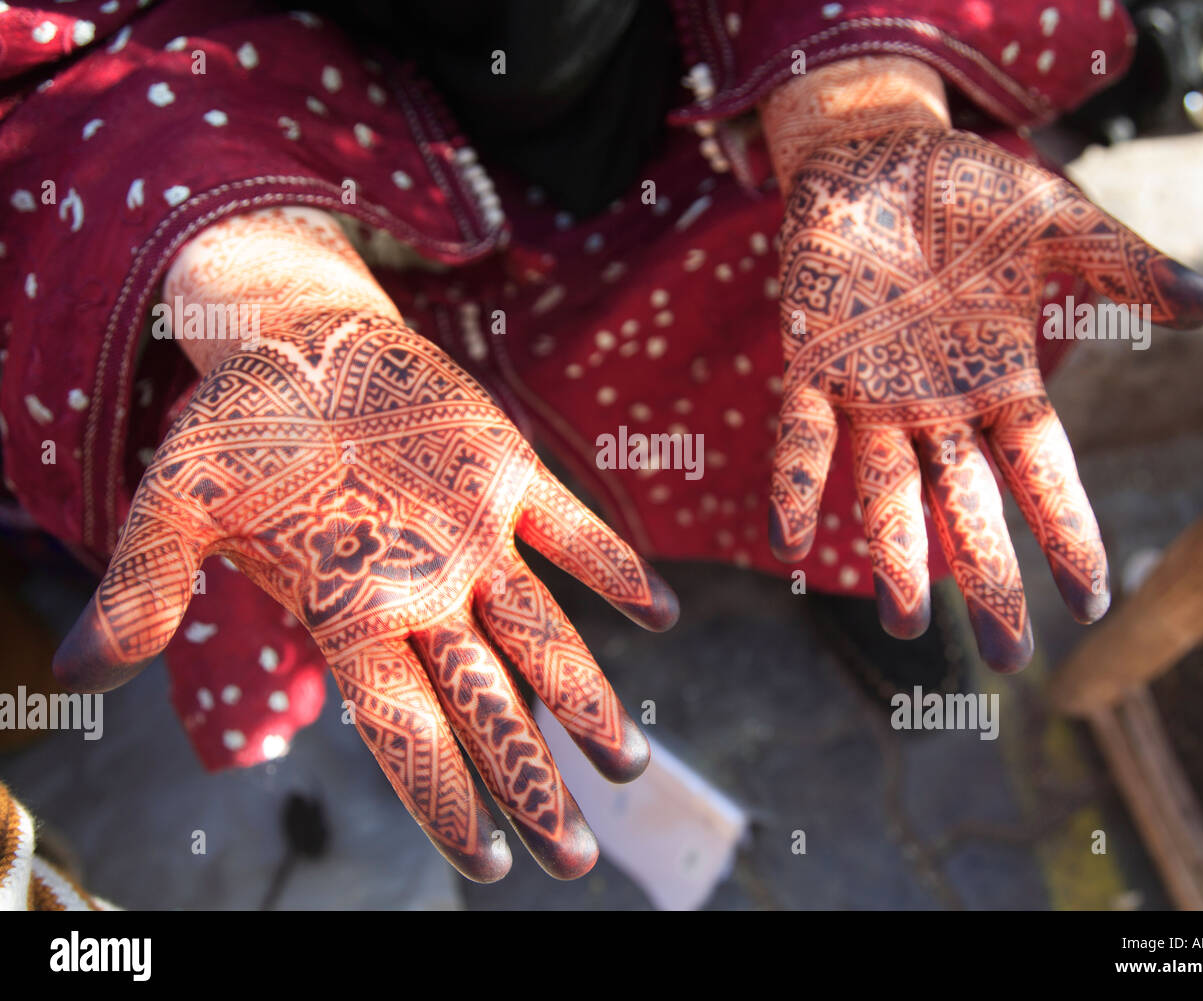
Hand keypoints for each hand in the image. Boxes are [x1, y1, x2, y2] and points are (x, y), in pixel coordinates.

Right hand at [52, 210, 677, 880]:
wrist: (298, 344)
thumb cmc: (238, 431)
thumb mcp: (176, 504)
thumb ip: (144, 584)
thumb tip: (71, 670)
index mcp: (351, 614)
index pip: (404, 730)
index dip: (444, 797)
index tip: (489, 866)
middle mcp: (423, 592)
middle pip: (487, 706)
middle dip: (530, 778)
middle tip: (577, 859)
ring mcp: (471, 537)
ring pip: (541, 635)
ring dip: (588, 698)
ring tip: (632, 766)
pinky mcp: (506, 474)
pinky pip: (572, 530)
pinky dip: (616, 566)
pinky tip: (661, 614)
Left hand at [762, 60, 1202, 670]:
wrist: (877, 150)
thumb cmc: (968, 190)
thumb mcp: (1057, 226)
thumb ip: (1124, 269)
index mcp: (1002, 379)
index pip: (1043, 473)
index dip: (1067, 532)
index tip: (1092, 601)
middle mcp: (940, 404)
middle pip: (968, 504)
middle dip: (988, 576)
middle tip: (1008, 654)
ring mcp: (874, 393)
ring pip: (887, 490)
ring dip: (896, 554)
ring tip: (907, 621)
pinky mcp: (813, 365)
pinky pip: (802, 437)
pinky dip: (795, 484)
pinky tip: (787, 541)